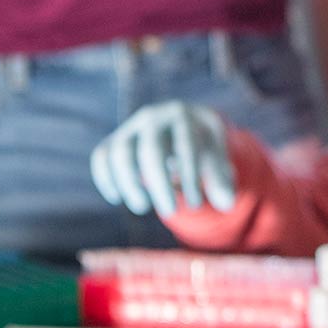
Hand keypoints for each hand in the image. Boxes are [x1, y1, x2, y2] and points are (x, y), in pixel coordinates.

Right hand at [90, 100, 236, 215]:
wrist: (182, 120)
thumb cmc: (202, 143)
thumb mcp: (216, 155)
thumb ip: (221, 178)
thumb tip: (226, 204)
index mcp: (184, 117)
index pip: (186, 145)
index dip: (190, 177)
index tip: (196, 204)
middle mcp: (154, 117)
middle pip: (151, 150)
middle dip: (160, 183)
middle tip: (170, 211)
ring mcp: (131, 127)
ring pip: (121, 152)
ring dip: (128, 182)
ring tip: (142, 206)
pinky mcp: (115, 138)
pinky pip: (102, 155)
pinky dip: (104, 177)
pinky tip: (116, 197)